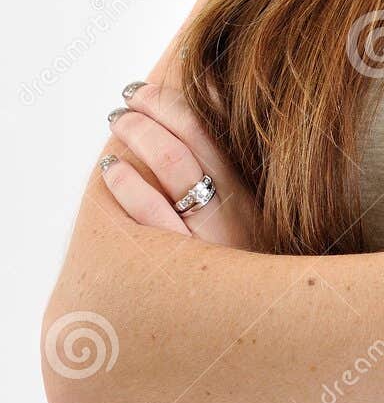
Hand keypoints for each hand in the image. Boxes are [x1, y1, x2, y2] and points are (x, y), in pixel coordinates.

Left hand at [99, 80, 259, 249]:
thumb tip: (208, 114)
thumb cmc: (232, 263)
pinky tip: (112, 166)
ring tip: (119, 118)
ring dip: (139, 130)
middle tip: (132, 93)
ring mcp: (209, 230)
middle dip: (158, 102)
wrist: (238, 328)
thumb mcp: (250, 222)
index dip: (197, 92)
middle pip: (195, 131)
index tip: (171, 73)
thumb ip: (230, 178)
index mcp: (253, 188)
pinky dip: (126, 180)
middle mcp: (237, 203)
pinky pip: (148, 207)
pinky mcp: (180, 258)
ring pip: (171, 161)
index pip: (225, 122)